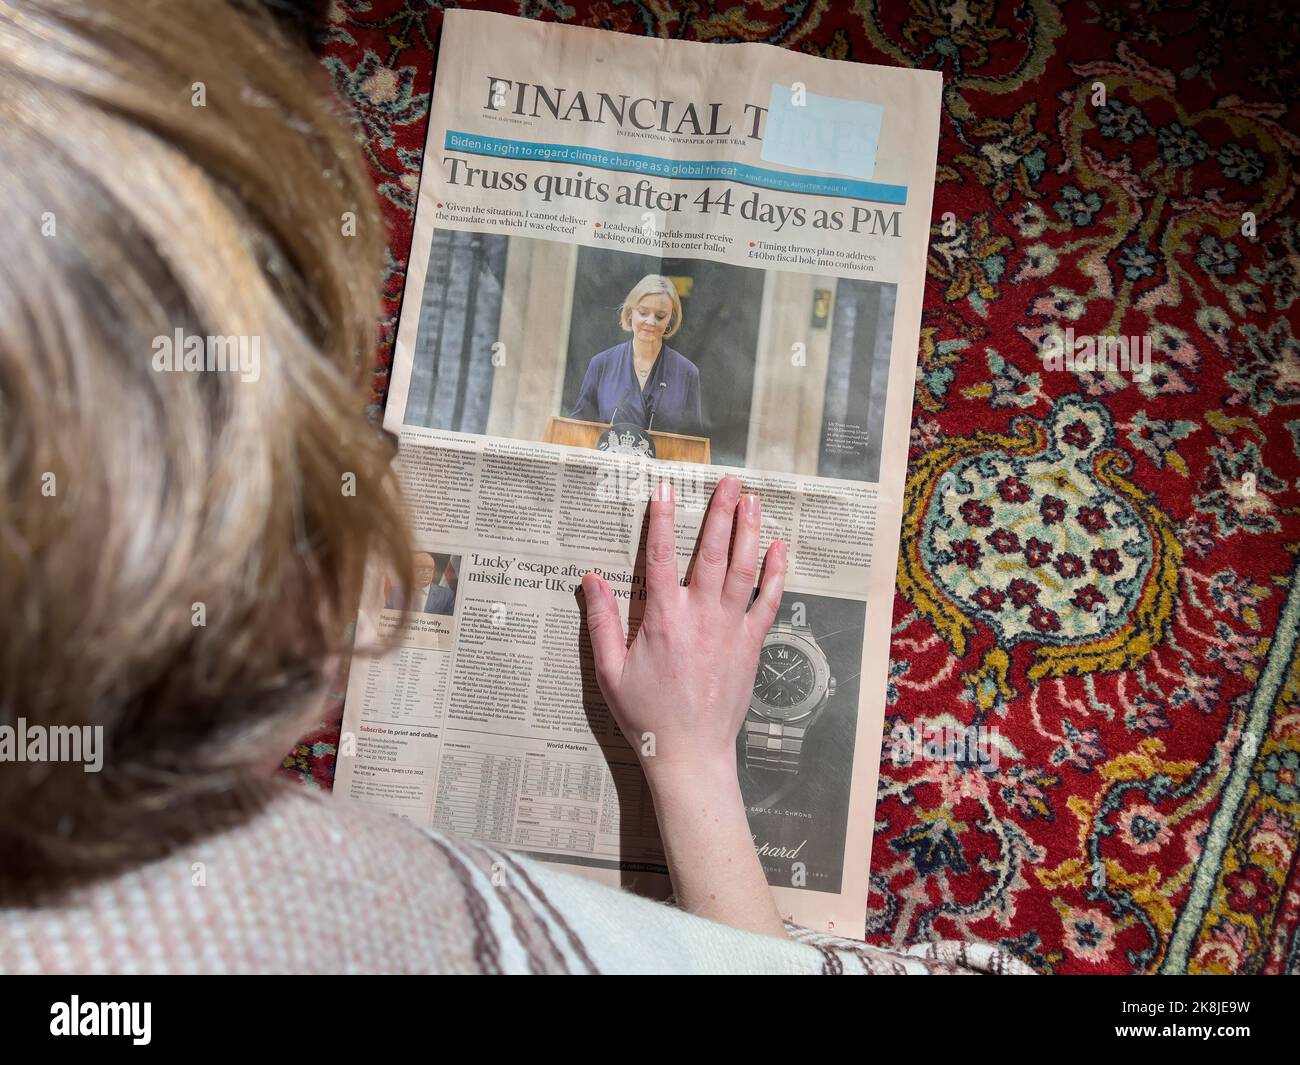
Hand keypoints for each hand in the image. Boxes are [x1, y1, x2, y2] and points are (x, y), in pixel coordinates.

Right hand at [580, 475, 786, 780]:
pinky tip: (779, 548)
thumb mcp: (609, 671)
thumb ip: (599, 622)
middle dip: (719, 512)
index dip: (661, 519)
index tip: (664, 489)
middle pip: (712, 552)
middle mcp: (700, 616)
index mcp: (662, 619)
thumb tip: (590, 579)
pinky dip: (775, 573)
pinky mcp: (750, 645)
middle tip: (728, 481)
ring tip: (752, 500)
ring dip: (748, 531)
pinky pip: (767, 602)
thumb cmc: (646, 716)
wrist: (690, 753)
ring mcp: (730, 629)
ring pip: (743, 569)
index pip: (661, 556)